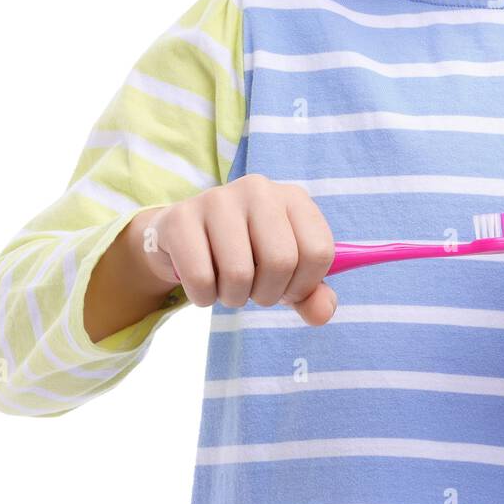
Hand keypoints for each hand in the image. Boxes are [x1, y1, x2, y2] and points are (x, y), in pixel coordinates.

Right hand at [134, 174, 337, 325]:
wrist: (184, 240)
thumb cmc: (247, 256)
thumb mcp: (286, 274)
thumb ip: (311, 296)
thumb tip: (322, 313)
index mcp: (294, 198)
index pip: (319, 252)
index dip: (305, 285)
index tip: (288, 288)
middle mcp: (259, 190)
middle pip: (281, 262)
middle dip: (268, 294)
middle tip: (253, 290)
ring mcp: (218, 199)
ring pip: (239, 273)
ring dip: (234, 297)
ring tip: (228, 285)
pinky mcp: (181, 218)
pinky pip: (201, 278)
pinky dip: (204, 297)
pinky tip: (203, 282)